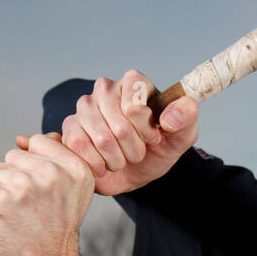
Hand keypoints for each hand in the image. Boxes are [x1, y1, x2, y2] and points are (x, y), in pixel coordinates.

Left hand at [0, 133, 94, 255]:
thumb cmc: (57, 228)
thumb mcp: (74, 190)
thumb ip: (57, 159)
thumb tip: (24, 139)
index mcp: (75, 168)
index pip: (38, 142)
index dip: (32, 163)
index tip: (40, 187)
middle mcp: (51, 174)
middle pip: (14, 155)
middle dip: (15, 176)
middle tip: (29, 205)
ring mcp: (23, 186)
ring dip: (0, 188)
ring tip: (16, 211)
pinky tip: (1, 214)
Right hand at [15, 69, 199, 196]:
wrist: (135, 173)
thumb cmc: (157, 150)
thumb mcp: (181, 136)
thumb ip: (186, 118)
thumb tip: (168, 118)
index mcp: (133, 82)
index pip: (135, 106)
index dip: (146, 130)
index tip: (153, 137)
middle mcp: (106, 88)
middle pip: (120, 126)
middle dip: (134, 149)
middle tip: (137, 153)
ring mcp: (84, 107)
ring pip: (101, 139)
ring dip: (117, 159)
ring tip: (121, 159)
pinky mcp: (70, 127)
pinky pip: (80, 146)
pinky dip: (97, 164)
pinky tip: (104, 166)